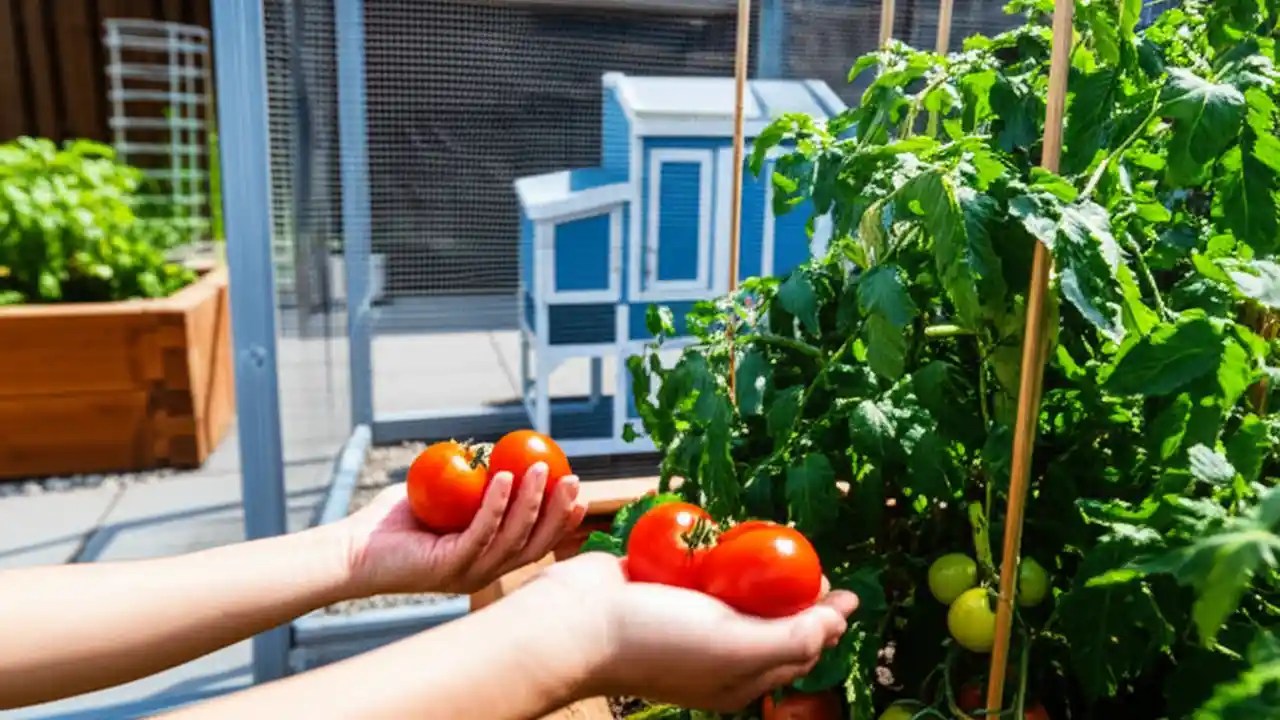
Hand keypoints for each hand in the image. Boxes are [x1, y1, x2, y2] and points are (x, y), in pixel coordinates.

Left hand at [338, 463, 588, 595]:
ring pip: (512, 538)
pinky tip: (503, 477)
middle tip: (572, 479)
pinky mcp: (448, 567)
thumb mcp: (442, 498)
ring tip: (539, 468)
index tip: (577, 492)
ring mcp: (467, 573)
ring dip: (531, 501)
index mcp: (486, 561)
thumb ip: (469, 484)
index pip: (535, 543)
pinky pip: (480, 531)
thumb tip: (494, 452)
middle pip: (534, 544)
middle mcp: (483, 572)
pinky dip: (496, 503)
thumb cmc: (391, 523)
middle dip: (558, 511)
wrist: (351, 549)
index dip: (561, 521)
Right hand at [519, 552, 858, 712]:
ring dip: (751, 564)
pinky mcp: (662, 585)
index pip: (796, 649)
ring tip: (769, 540)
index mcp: (737, 678)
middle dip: (791, 589)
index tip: (843, 589)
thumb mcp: (736, 648)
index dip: (823, 619)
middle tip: (804, 557)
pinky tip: (721, 532)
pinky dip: (710, 549)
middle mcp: (715, 649)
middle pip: (769, 615)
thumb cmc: (654, 641)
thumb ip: (792, 640)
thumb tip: (835, 625)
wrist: (574, 620)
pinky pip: (697, 564)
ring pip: (734, 585)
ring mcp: (687, 615)